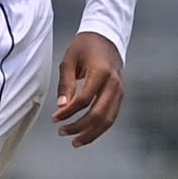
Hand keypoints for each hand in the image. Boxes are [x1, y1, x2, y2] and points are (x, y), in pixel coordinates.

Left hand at [52, 31, 124, 146]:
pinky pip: (112, 115)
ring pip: (108, 119)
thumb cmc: (85, 47)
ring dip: (92, 133)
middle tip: (63, 132)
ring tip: (76, 140)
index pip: (84, 100)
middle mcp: (114, 84)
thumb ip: (66, 83)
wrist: (106, 38)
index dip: (69, 111)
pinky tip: (89, 132)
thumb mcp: (69, 60)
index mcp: (100, 73)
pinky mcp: (121, 95)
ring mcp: (120, 91)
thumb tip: (61, 106)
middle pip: (99, 114)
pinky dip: (100, 127)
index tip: (56, 118)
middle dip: (80, 127)